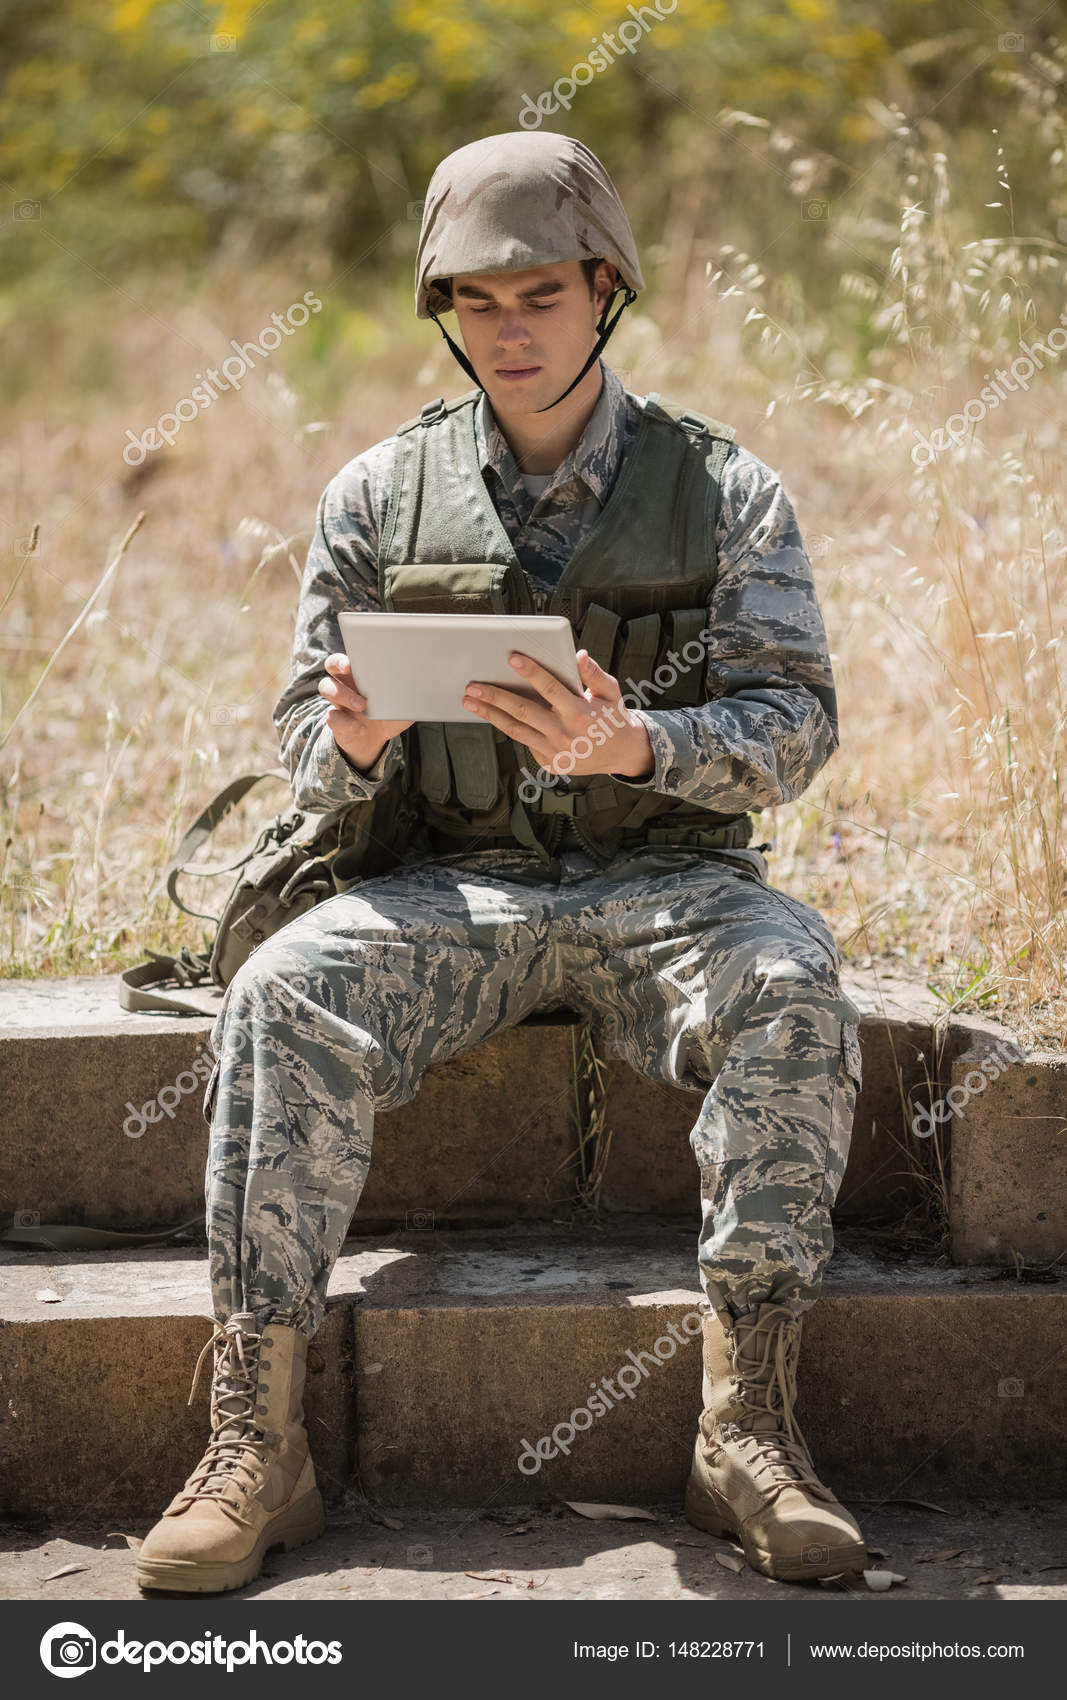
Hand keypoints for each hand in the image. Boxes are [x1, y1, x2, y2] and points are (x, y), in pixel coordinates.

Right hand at [320, 652, 412, 771]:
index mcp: (360, 672)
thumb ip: (410, 691)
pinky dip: (346, 723)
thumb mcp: (404, 703)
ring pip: (327, 687)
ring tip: (362, 705)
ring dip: (343, 694)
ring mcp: (337, 700)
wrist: (376, 740)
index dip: (348, 654)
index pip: (349, 655)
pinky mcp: (335, 720)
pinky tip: (360, 728)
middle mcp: (344, 682)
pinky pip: (332, 717)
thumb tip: (427, 680)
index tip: (355, 658)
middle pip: (332, 664)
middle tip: (350, 668)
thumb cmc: (389, 713)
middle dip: (339, 663)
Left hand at [461, 650, 654, 781]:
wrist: (621, 755)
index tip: (512, 658)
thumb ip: (595, 674)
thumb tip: (578, 655)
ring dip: (490, 715)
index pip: (550, 689)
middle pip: (523, 712)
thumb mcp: (611, 693)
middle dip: (495, 697)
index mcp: (580, 714)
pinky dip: (508, 727)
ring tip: (470, 701)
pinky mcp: (549, 763)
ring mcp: (555, 752)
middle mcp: (564, 734)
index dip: (531, 672)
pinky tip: (492, 715)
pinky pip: (525, 742)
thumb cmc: (613, 717)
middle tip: (473, 686)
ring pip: (516, 730)